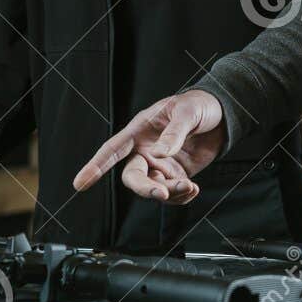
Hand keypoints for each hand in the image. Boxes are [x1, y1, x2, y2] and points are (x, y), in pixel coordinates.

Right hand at [73, 89, 226, 203]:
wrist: (221, 114)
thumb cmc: (198, 105)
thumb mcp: (187, 112)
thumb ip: (174, 133)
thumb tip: (160, 154)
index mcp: (140, 130)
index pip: (113, 150)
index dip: (96, 166)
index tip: (80, 183)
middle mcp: (145, 150)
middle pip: (133, 177)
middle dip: (144, 188)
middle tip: (162, 193)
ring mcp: (160, 165)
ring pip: (154, 188)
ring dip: (169, 193)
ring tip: (189, 187)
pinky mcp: (176, 175)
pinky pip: (171, 193)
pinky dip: (180, 197)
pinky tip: (192, 190)